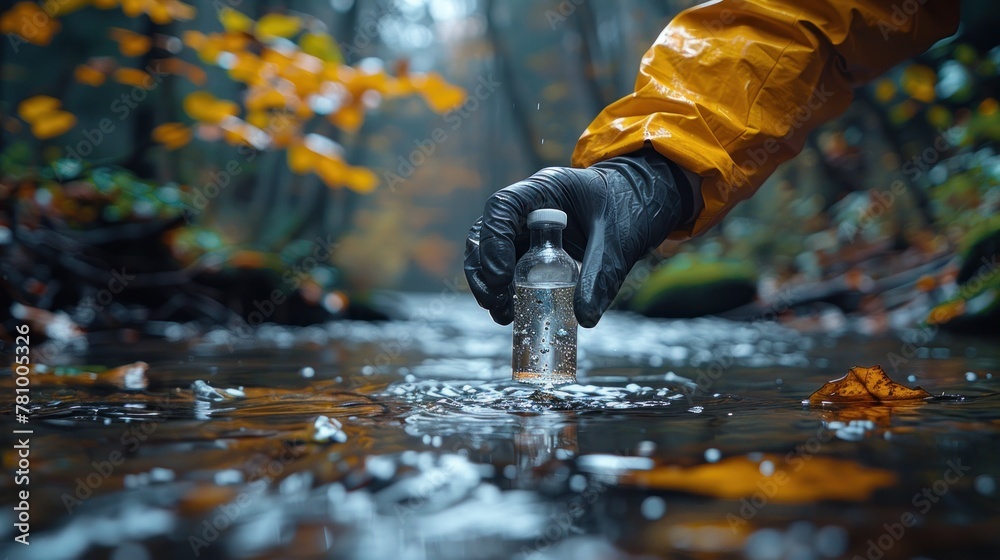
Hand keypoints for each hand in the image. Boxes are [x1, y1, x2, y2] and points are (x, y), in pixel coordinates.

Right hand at [465, 146, 691, 326]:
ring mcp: (526, 228)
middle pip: (485, 234)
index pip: (502, 207)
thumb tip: (584, 319)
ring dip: (489, 285)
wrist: (642, 204)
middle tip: (496, 304)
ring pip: (489, 253)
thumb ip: (601, 276)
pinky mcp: (532, 249)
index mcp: (544, 189)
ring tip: (503, 314)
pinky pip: (509, 268)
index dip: (494, 241)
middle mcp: (527, 208)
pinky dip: (506, 290)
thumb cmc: (630, 210)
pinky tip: (514, 313)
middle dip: (483, 271)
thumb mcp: (618, 242)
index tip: (503, 278)